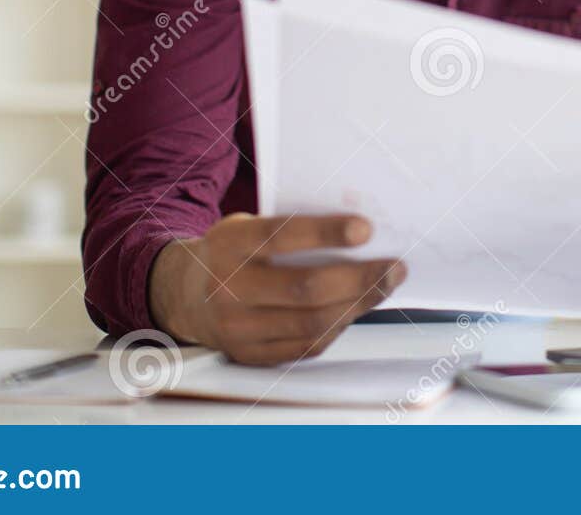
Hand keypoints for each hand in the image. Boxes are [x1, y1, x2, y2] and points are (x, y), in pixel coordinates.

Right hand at [148, 213, 405, 365]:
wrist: (186, 294)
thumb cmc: (233, 252)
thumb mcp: (247, 225)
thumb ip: (289, 226)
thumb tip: (358, 231)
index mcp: (230, 245)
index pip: (283, 237)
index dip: (327, 234)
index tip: (366, 229)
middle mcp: (229, 288)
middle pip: (307, 289)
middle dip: (360, 278)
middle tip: (394, 267)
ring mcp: (237, 328)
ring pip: (312, 323)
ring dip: (358, 305)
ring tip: (384, 286)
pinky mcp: (249, 355)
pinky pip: (306, 347)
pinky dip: (338, 327)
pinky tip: (355, 309)